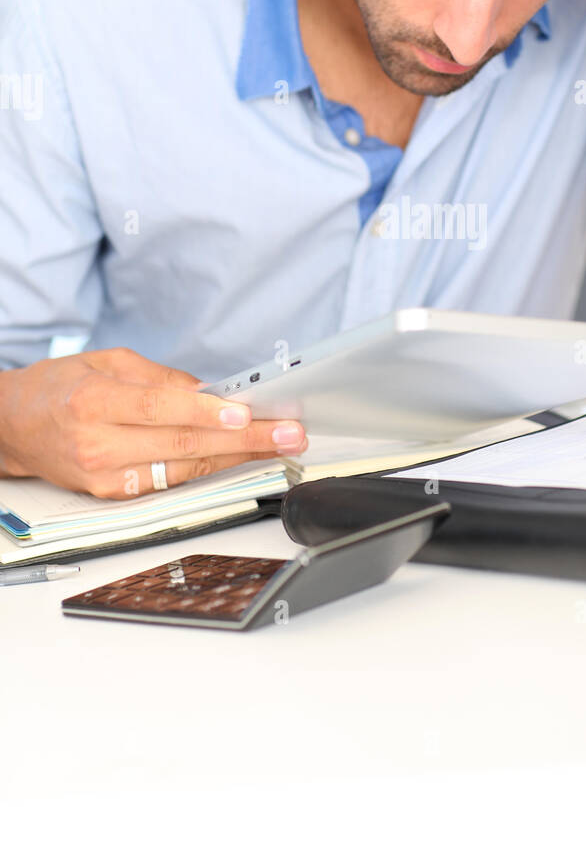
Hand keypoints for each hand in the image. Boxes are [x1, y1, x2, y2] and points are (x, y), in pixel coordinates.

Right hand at [0, 347, 306, 499]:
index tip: (246, 412)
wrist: (14, 426)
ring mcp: (104, 476)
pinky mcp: (111, 495)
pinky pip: (169, 481)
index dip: (206, 412)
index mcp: (93, 401)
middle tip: (288, 434)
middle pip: (182, 445)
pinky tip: (240, 458)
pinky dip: (208, 469)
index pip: (159, 409)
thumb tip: (208, 392)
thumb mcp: (106, 360)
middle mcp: (98, 444)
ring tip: (278, 445)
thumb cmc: (60, 386)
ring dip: (237, 458)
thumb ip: (158, 377)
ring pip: (184, 469)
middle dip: (244, 440)